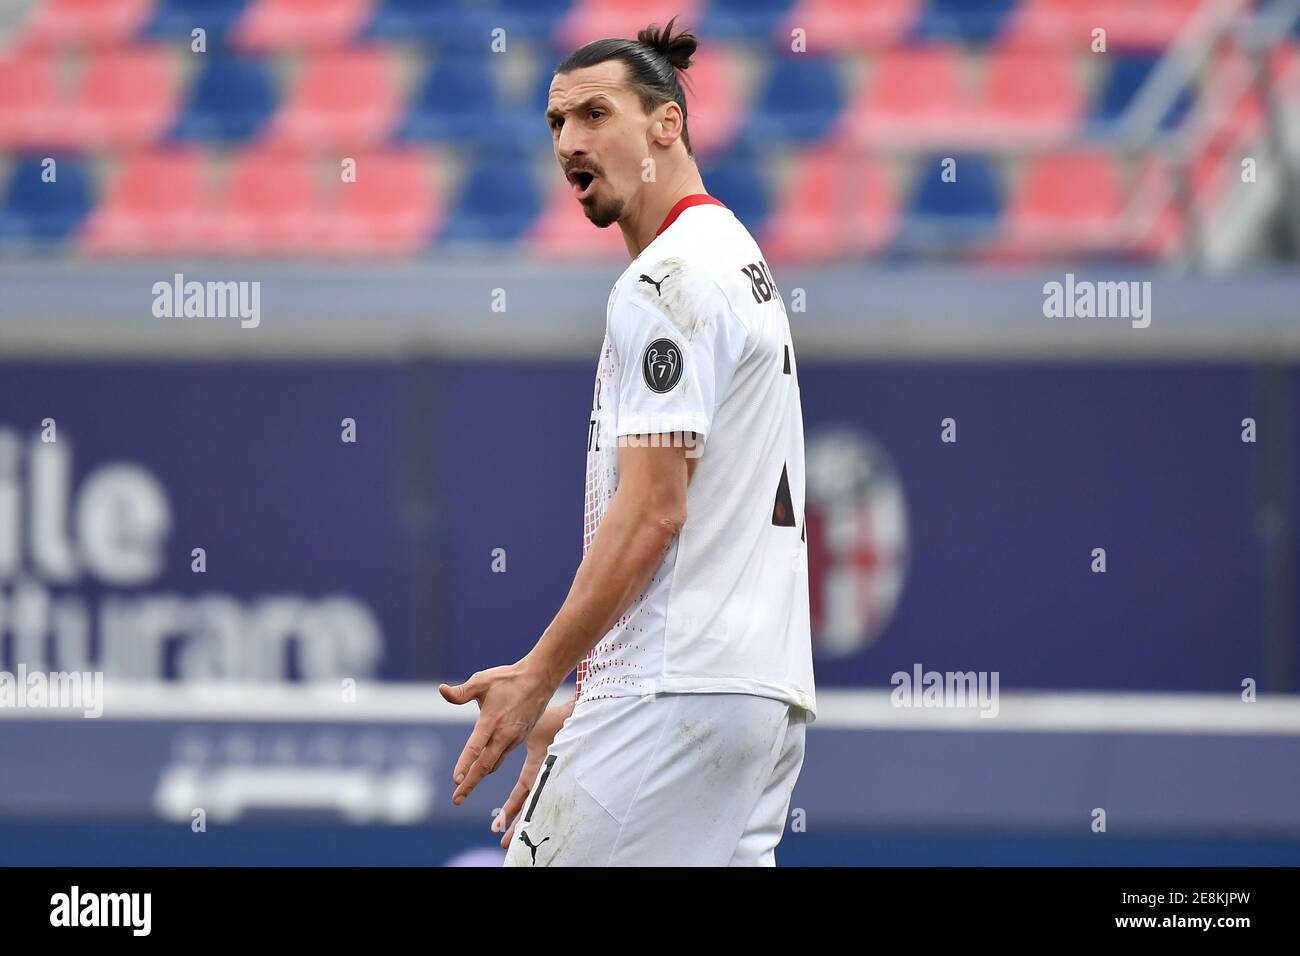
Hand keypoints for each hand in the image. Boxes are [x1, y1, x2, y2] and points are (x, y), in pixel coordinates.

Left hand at [438, 659, 554, 806]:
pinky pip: (502, 757)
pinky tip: (483, 770)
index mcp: (492, 721)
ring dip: (479, 777)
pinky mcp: (519, 738)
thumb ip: (462, 691)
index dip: (465, 764)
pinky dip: (491, 767)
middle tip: (456, 800)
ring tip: (464, 789)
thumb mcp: (482, 681)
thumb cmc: (509, 679)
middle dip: (470, 784)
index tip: (456, 780)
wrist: (540, 679)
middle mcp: (503, 735)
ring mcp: (513, 739)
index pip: (476, 747)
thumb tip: (441, 690)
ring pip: (494, 764)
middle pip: (485, 765)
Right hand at [492, 702, 572, 847]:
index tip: (498, 824)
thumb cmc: (558, 719)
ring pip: (535, 807)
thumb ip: (527, 732)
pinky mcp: (558, 776)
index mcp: (537, 767)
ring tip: (508, 844)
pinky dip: (534, 812)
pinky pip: (543, 796)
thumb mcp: (536, 728)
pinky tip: (527, 828)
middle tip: (504, 844)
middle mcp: (544, 777)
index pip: (521, 793)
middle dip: (515, 825)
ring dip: (521, 826)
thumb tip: (514, 727)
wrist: (572, 716)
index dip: (510, 809)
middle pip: (527, 806)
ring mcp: (552, 778)